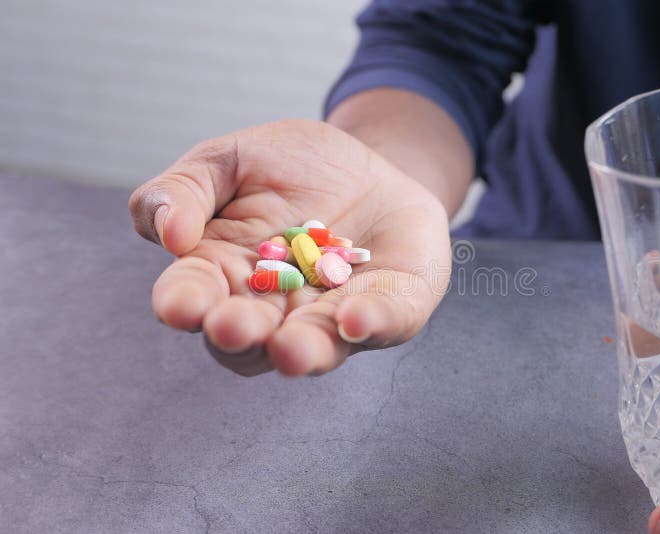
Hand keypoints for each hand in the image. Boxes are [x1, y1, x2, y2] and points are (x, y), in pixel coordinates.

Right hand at [129, 119, 449, 375]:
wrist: (368, 166)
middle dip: (237, 337)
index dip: (183, 303)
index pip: (194, 296)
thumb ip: (184, 189)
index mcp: (223, 273)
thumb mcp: (228, 160)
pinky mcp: (390, 309)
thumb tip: (169, 234)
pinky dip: (370, 323)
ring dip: (299, 352)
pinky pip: (384, 323)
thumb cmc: (289, 169)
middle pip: (246, 341)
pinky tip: (356, 317)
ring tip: (290, 349)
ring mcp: (331, 315)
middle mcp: (273, 310)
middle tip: (232, 326)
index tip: (179, 305)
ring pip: (312, 347)